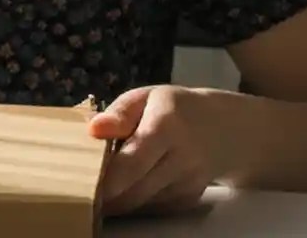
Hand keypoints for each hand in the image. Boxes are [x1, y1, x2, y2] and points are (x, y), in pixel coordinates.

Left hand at [87, 85, 218, 215]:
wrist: (226, 130)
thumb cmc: (176, 108)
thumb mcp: (147, 97)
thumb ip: (119, 113)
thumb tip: (93, 129)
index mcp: (167, 125)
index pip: (132, 161)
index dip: (106, 177)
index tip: (82, 181)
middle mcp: (182, 157)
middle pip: (135, 189)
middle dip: (105, 195)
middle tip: (80, 190)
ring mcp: (189, 182)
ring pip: (141, 203)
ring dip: (117, 200)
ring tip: (98, 188)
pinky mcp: (189, 200)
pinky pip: (152, 208)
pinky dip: (134, 202)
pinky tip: (125, 189)